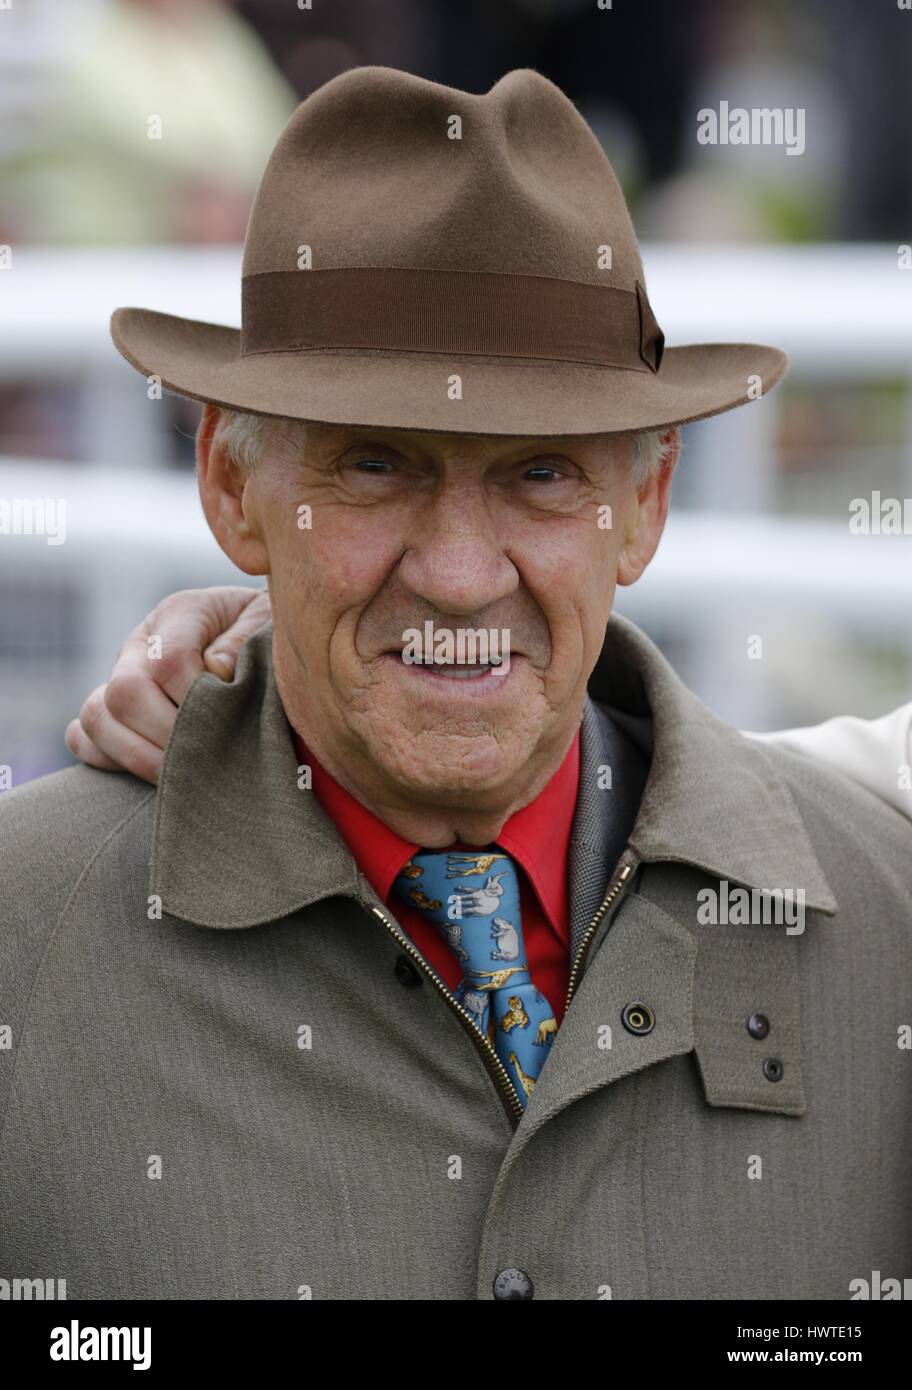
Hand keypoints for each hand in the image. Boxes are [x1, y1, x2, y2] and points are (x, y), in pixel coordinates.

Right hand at [65, 586, 270, 784]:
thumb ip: (245, 640)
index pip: (167, 660)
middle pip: (125, 692)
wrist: (259, 641)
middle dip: (168, 735)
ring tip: (184, 776)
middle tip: (207, 760)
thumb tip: (215, 670)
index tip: (229, 717)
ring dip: (140, 756)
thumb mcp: (269, 623)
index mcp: (180, 613)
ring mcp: (119, 675)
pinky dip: (109, 760)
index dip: (195, 698)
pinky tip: (153, 771)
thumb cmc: (268, 634)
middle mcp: (140, 642)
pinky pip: (82, 737)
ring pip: (96, 717)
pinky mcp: (111, 708)